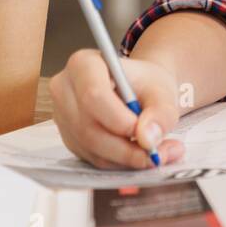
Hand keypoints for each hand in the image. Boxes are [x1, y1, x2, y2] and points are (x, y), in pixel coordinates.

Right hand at [50, 49, 186, 169]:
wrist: (139, 89)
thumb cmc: (146, 83)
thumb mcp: (162, 91)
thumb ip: (160, 113)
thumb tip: (148, 139)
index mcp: (83, 65)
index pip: (93, 95)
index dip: (119, 119)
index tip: (144, 132)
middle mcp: (65, 90)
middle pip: (89, 127)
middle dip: (126, 148)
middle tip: (160, 153)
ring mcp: (63, 116)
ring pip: (91, 147)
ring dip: (127, 158)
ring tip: (160, 154)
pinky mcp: (70, 138)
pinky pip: (92, 157)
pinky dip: (120, 162)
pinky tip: (141, 154)